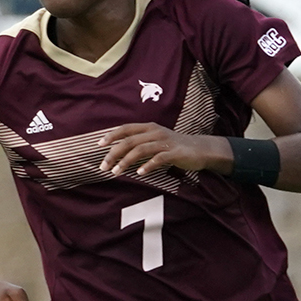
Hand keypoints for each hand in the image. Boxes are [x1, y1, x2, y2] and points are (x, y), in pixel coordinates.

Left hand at [98, 124, 225, 177]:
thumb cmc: (174, 147)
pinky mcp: (174, 152)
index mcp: (149, 127)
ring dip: (126, 161)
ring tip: (116, 171)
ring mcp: (165, 141)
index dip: (112, 135)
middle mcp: (155, 132)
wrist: (201, 149)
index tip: (99, 145)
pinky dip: (147, 166)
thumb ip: (139, 143)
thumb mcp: (155, 141)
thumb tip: (118, 153)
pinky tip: (139, 173)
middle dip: (113, 153)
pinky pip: (158, 158)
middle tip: (103, 166)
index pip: (126, 129)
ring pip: (140, 149)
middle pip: (129, 141)